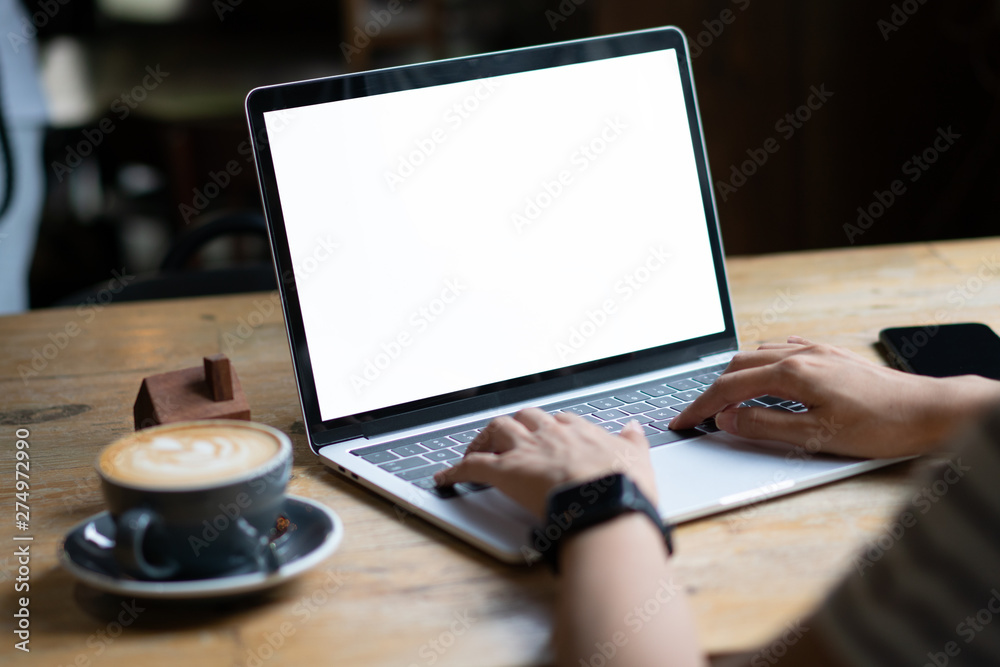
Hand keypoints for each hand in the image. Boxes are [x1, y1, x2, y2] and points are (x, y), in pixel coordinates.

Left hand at [433, 408, 657, 517]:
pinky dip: (455, 470)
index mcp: (580, 432)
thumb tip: (632, 428)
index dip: (550, 428)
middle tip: (509, 440)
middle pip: (524, 418)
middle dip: (516, 425)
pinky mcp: (506, 472)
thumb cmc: (623, 487)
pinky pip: (473, 465)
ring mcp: (526, 451)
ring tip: (477, 450)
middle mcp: (550, 435)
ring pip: (497, 430)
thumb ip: (633, 443)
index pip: (559, 420)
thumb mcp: (638, 460)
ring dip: (485, 438)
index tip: (548, 436)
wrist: (606, 505)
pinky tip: (444, 478)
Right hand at [670, 336, 999, 457]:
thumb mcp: (816, 437)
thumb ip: (765, 427)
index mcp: (792, 373)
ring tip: (726, 398)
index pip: (729, 388)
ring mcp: (817, 351)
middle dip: (712, 389)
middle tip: (698, 414)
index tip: (682, 422)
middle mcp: (800, 354)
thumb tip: (727, 420)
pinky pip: (784, 349)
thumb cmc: (880, 426)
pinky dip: (763, 362)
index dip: (700, 407)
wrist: (930, 410)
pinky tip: (767, 374)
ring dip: (736, 374)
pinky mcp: (832, 354)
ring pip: (759, 354)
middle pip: (738, 365)